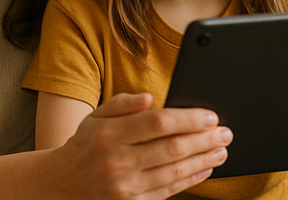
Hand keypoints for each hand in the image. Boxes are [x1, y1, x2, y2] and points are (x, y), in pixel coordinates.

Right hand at [50, 93, 231, 198]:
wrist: (62, 184)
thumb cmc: (86, 144)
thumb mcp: (95, 116)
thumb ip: (123, 104)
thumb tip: (149, 97)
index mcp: (109, 134)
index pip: (157, 122)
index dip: (188, 119)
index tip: (210, 116)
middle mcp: (118, 161)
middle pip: (171, 148)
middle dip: (204, 139)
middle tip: (225, 132)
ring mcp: (125, 187)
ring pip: (174, 172)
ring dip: (203, 160)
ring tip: (221, 149)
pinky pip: (169, 191)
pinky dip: (191, 179)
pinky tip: (205, 168)